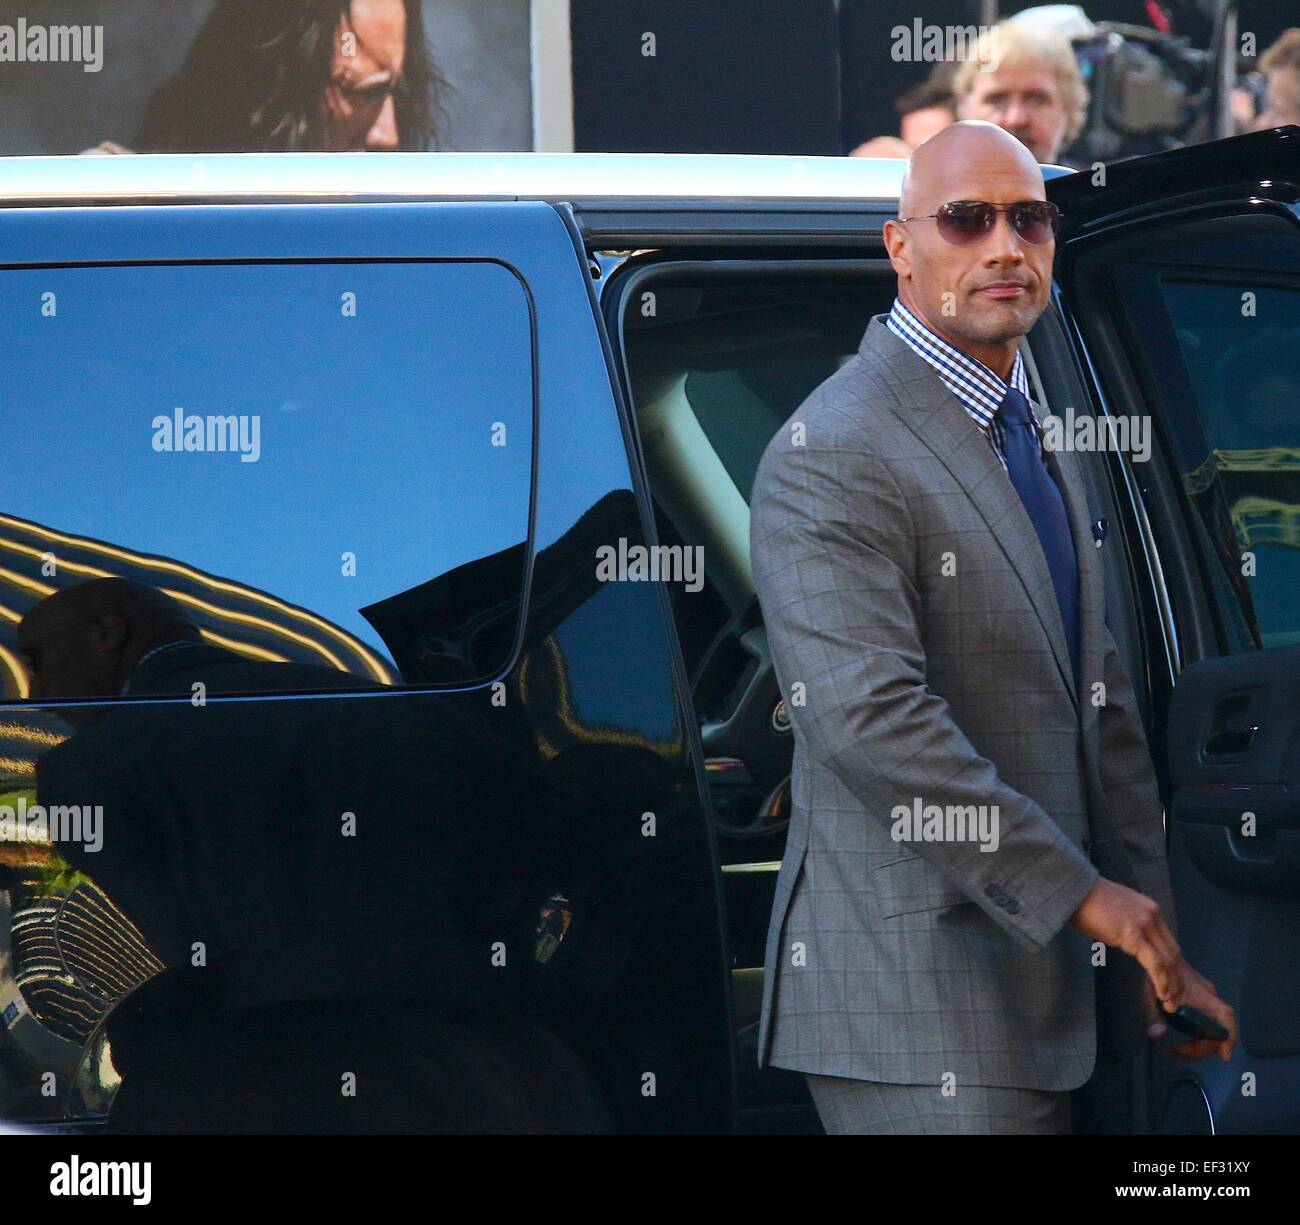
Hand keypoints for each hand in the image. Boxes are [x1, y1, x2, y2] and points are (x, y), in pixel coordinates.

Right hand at [1070, 877, 1184, 1007]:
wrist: (1072, 889)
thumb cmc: (1084, 901)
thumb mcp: (1116, 912)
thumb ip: (1129, 926)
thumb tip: (1131, 944)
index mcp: (1149, 909)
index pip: (1169, 943)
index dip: (1174, 967)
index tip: (1174, 985)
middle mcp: (1152, 915)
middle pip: (1173, 953)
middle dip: (1177, 980)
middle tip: (1176, 1000)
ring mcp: (1144, 923)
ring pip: (1168, 960)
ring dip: (1172, 985)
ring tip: (1170, 1003)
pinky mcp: (1133, 934)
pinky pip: (1155, 963)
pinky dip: (1160, 981)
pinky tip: (1161, 994)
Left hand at [1143, 971, 1237, 1062]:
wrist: (1159, 953)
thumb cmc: (1158, 972)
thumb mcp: (1152, 994)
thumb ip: (1154, 1014)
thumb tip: (1156, 1035)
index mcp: (1204, 997)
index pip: (1226, 1017)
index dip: (1229, 1037)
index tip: (1223, 1055)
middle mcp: (1211, 1000)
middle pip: (1219, 1031)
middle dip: (1202, 1047)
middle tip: (1178, 1052)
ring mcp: (1208, 1001)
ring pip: (1213, 1029)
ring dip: (1199, 1043)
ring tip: (1176, 1049)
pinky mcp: (1202, 1002)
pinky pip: (1207, 1024)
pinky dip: (1198, 1036)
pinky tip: (1182, 1042)